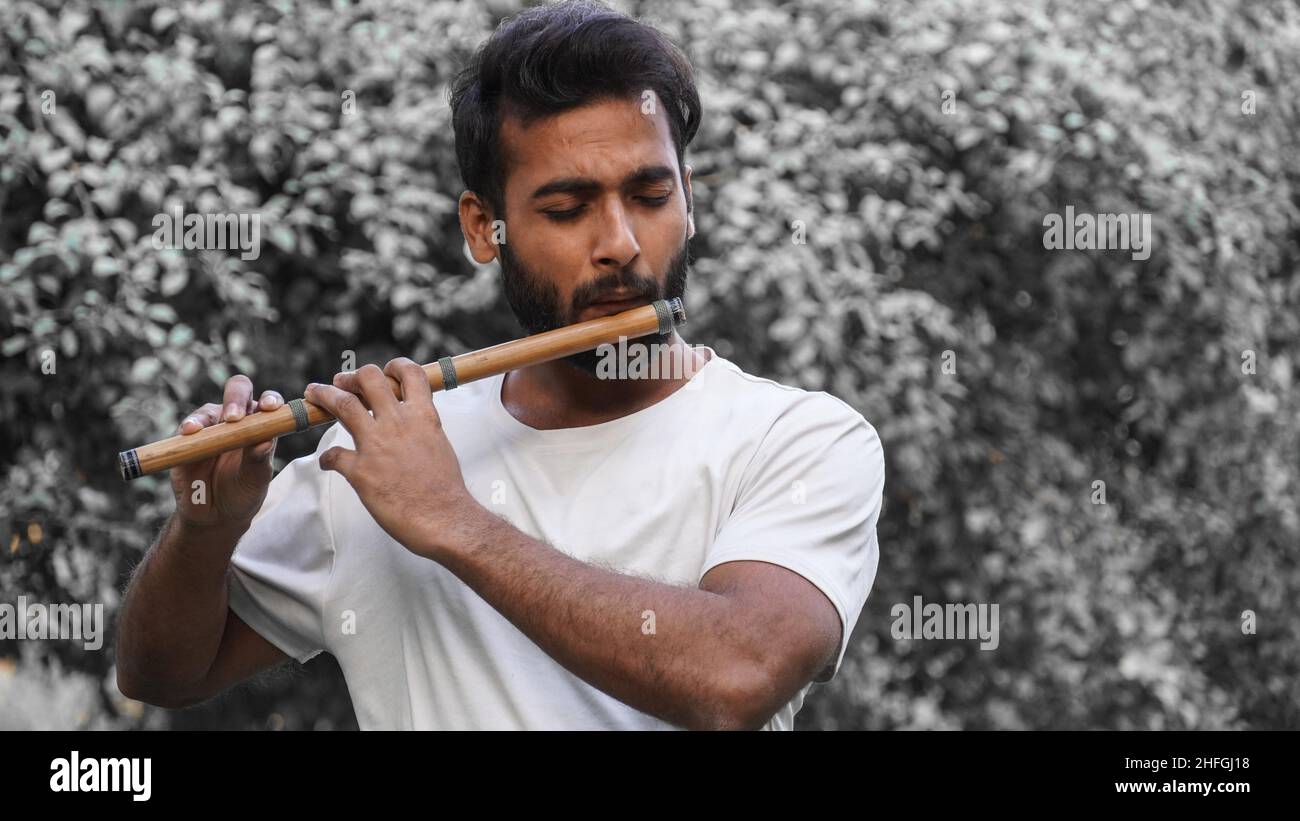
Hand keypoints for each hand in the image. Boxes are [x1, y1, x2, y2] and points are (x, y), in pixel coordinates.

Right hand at [172, 374, 283, 532]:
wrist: (215, 515)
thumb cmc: (243, 492)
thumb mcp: (255, 479)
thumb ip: (258, 459)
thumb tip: (266, 440)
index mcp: (261, 425)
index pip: (268, 403)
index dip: (270, 400)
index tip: (269, 408)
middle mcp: (237, 420)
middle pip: (238, 392)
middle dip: (236, 398)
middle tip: (233, 417)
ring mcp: (211, 427)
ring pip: (209, 410)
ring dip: (206, 417)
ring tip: (201, 429)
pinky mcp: (188, 438)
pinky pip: (187, 426)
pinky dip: (189, 426)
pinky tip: (190, 432)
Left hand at [306, 358, 481, 559]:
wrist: (445, 519)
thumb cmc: (445, 488)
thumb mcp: (439, 444)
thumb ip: (422, 427)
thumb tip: (412, 422)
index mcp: (423, 416)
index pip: (410, 373)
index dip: (394, 366)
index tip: (384, 371)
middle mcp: (398, 423)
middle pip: (368, 379)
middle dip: (351, 377)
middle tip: (341, 382)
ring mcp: (376, 445)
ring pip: (342, 404)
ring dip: (324, 395)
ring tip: (313, 394)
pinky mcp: (360, 471)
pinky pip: (332, 455)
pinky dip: (327, 458)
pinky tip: (329, 463)